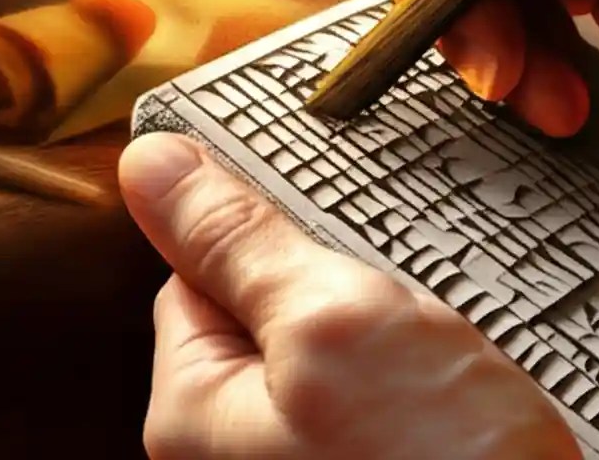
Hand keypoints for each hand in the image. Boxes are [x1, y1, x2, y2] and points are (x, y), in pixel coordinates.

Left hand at [118, 133, 579, 459]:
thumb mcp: (331, 321)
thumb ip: (237, 242)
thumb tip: (150, 167)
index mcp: (193, 414)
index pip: (193, 277)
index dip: (264, 245)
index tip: (318, 239)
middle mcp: (233, 451)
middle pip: (268, 313)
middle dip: (338, 295)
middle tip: (394, 320)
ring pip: (332, 349)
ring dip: (385, 335)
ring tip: (432, 368)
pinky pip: (373, 391)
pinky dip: (411, 376)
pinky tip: (448, 395)